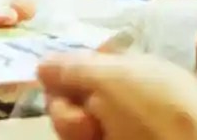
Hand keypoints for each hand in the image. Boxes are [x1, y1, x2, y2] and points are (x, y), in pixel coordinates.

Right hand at [38, 51, 196, 139]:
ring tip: (95, 139)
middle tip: (87, 125)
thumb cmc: (156, 111)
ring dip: (73, 130)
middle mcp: (118, 99)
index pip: (76, 67)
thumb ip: (72, 67)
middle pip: (68, 101)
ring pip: (73, 128)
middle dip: (67, 113)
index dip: (62, 77)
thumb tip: (40, 64)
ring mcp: (118, 129)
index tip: (57, 84)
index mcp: (125, 70)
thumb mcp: (112, 77)